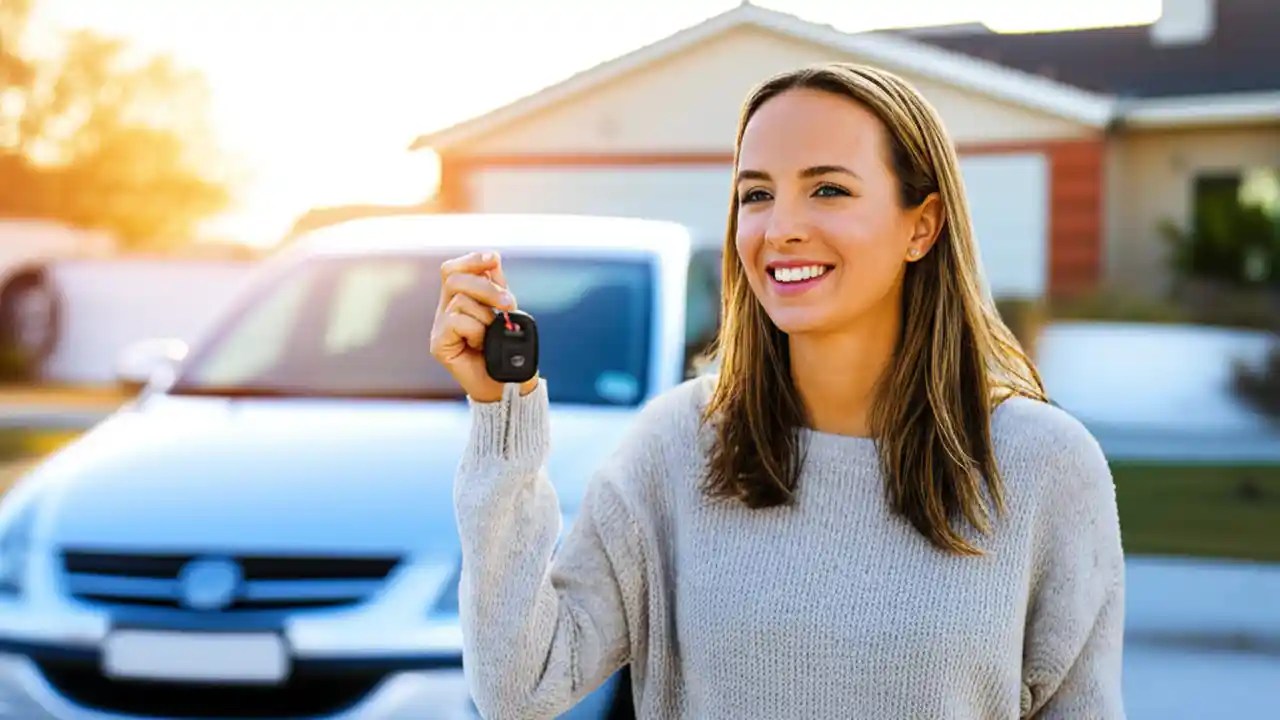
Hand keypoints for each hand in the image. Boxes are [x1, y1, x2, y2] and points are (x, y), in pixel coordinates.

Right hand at [430, 250, 537, 402]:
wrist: (506, 386)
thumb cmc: (507, 353)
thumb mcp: (506, 313)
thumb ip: (497, 288)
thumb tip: (492, 260)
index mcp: (458, 300)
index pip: (453, 270)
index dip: (471, 261)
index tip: (494, 258)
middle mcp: (445, 311)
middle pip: (455, 279)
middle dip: (487, 287)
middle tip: (509, 304)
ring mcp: (439, 327)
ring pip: (461, 301)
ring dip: (485, 317)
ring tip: (491, 335)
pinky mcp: (438, 344)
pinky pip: (456, 321)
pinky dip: (476, 330)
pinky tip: (480, 344)